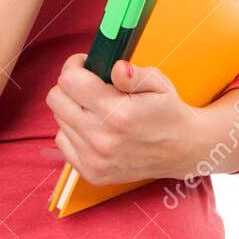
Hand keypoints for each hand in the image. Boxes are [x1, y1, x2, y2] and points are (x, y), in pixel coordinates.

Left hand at [44, 54, 199, 185]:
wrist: (182, 150)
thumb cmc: (168, 111)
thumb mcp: (158, 83)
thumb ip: (133, 74)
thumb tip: (115, 68)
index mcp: (118, 113)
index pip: (69, 81)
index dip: (75, 66)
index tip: (86, 65)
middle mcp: (102, 139)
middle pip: (56, 99)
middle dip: (70, 86)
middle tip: (89, 85)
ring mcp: (94, 159)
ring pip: (58, 119)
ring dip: (73, 109)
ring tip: (98, 109)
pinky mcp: (91, 173)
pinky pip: (63, 141)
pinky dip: (73, 131)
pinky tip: (95, 128)